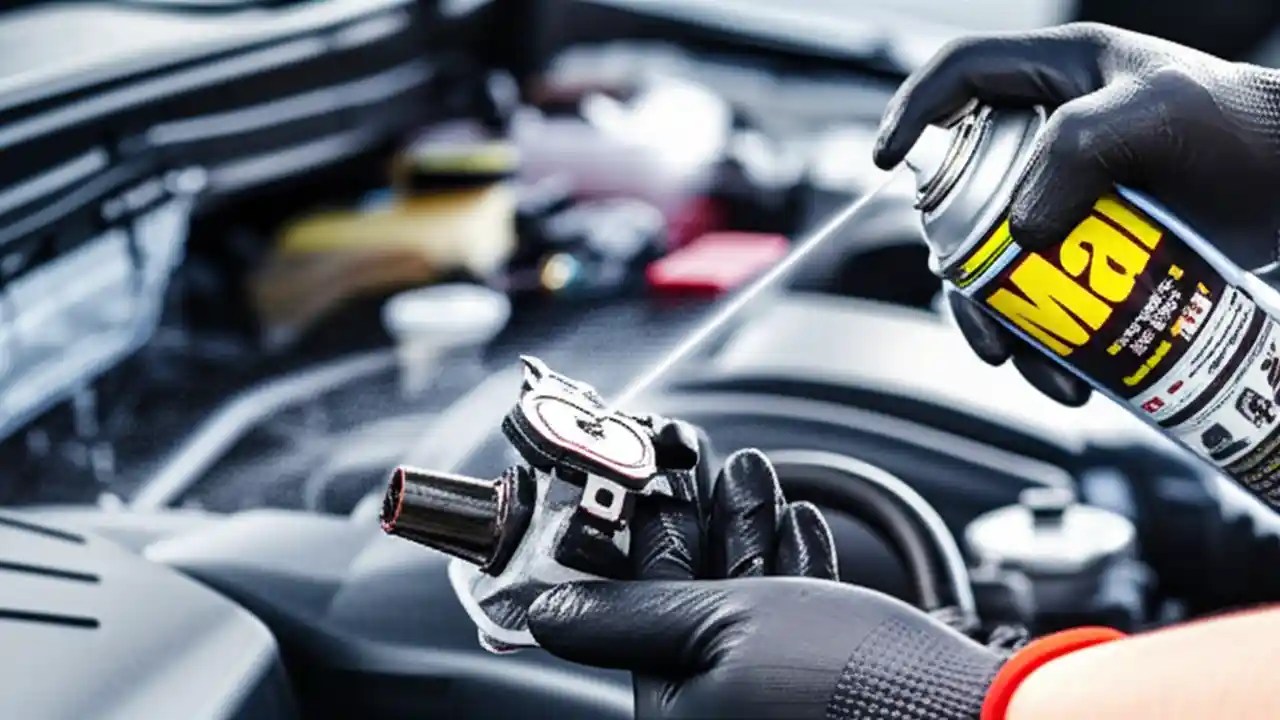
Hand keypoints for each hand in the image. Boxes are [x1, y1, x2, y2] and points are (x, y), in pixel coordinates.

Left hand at [528, 447, 1002, 718]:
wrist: (972, 710)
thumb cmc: (849, 677)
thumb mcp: (718, 624)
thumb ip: (628, 613)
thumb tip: (547, 610)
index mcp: (676, 715)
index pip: (634, 614)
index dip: (637, 537)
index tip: (639, 480)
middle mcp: (720, 713)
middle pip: (690, 603)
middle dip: (699, 521)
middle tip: (695, 460)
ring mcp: (773, 701)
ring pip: (746, 603)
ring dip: (748, 531)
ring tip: (750, 472)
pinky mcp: (825, 686)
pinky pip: (794, 621)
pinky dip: (791, 568)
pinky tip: (793, 522)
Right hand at [874, 23, 1279, 405]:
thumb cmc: (1247, 127)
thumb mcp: (1158, 112)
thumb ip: (1076, 151)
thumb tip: (1018, 231)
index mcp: (1056, 78)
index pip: (958, 78)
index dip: (912, 113)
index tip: (886, 160)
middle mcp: (1048, 137)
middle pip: (959, 192)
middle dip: (958, 262)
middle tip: (980, 303)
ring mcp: (1065, 197)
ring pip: (992, 260)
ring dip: (997, 320)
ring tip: (1031, 363)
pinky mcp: (1089, 250)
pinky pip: (1037, 296)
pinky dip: (1038, 341)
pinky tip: (1064, 371)